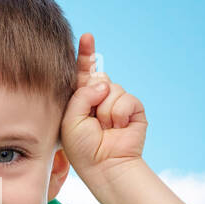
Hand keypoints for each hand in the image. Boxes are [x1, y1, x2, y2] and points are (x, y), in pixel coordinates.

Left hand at [60, 32, 146, 183]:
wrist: (105, 166)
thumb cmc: (82, 147)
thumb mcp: (70, 119)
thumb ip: (81, 95)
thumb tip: (105, 83)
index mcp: (80, 101)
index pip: (82, 73)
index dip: (85, 55)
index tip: (87, 37)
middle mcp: (99, 99)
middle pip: (99, 76)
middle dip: (95, 88)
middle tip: (92, 114)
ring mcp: (117, 104)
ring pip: (112, 87)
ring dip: (106, 109)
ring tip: (104, 128)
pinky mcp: (134, 109)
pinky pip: (126, 98)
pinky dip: (119, 114)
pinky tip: (117, 128)